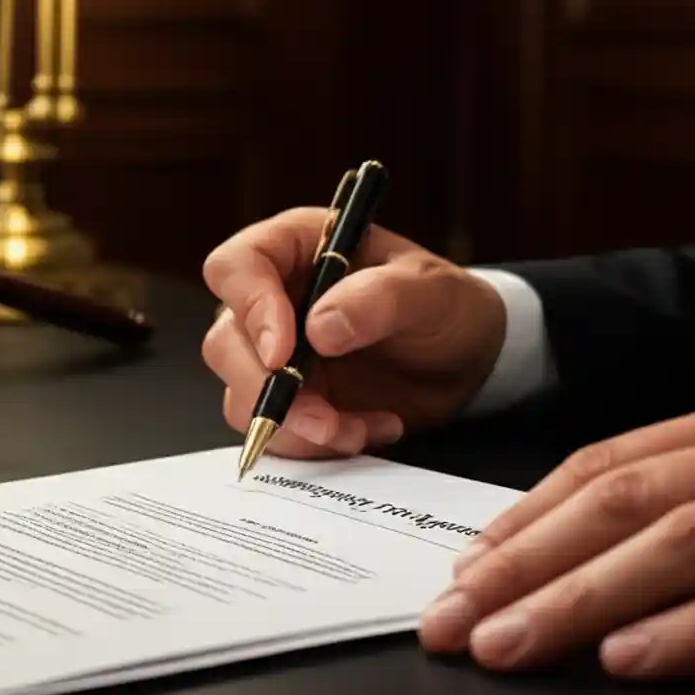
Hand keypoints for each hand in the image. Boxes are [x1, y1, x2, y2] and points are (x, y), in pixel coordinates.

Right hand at [201, 206, 506, 457]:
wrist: (468, 362)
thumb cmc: (447, 307)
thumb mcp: (431, 291)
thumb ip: (380, 299)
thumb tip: (319, 328)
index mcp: (296, 248)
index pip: (236, 268)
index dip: (249, 309)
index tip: (283, 352)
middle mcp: (274, 300)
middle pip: (226, 344)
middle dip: (272, 391)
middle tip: (325, 418)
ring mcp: (276, 356)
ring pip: (242, 397)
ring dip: (297, 426)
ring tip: (362, 427)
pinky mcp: (289, 401)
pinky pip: (275, 432)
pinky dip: (316, 446)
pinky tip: (367, 431)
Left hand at [417, 389, 694, 677]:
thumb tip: (577, 555)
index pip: (604, 464)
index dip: (525, 519)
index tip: (464, 569)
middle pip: (623, 502)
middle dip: (526, 566)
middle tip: (456, 619)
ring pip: (684, 544)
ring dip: (583, 599)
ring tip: (512, 644)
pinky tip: (631, 660)